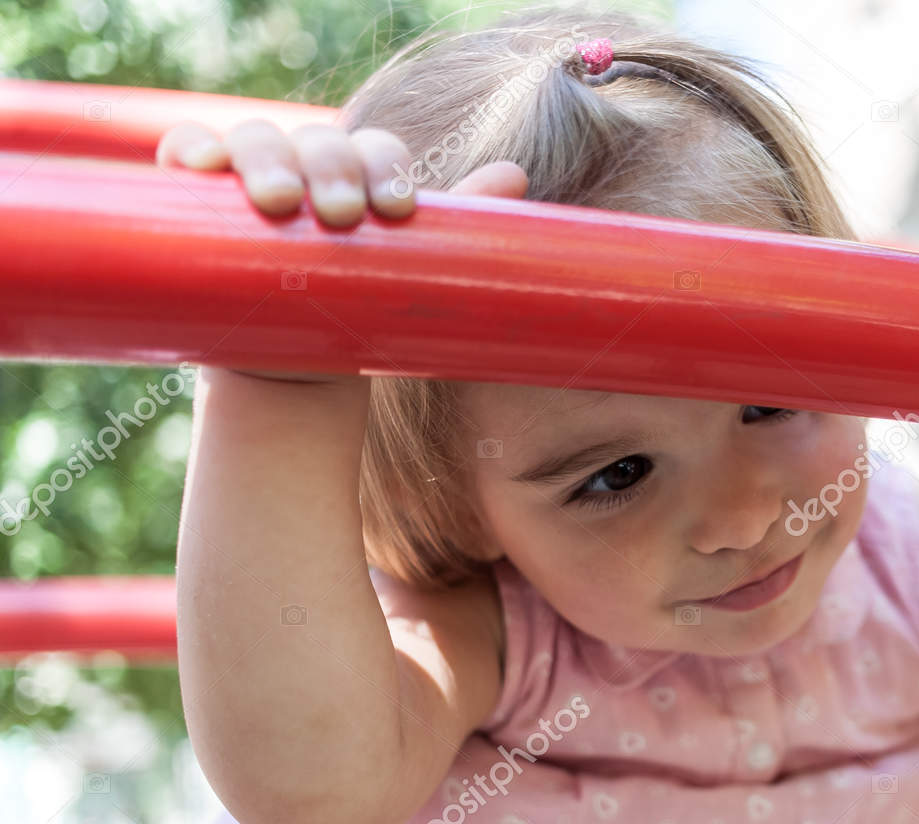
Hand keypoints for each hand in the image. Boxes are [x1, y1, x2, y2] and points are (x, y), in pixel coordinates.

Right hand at [155, 119, 529, 383]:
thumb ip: (456, 229)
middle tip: (342, 214)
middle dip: (332, 167)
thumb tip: (515, 174)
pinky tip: (200, 167)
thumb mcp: (410, 278)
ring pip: (254, 139)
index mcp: (362, 176)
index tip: (397, 209)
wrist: (300, 371)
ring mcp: (250, 179)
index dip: (385, 167)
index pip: (375, 149)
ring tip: (280, 202)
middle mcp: (307, 167)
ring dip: (266, 158)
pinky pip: (186, 155)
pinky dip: (189, 149)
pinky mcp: (199, 200)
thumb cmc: (363, 314)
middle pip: (317, 140)